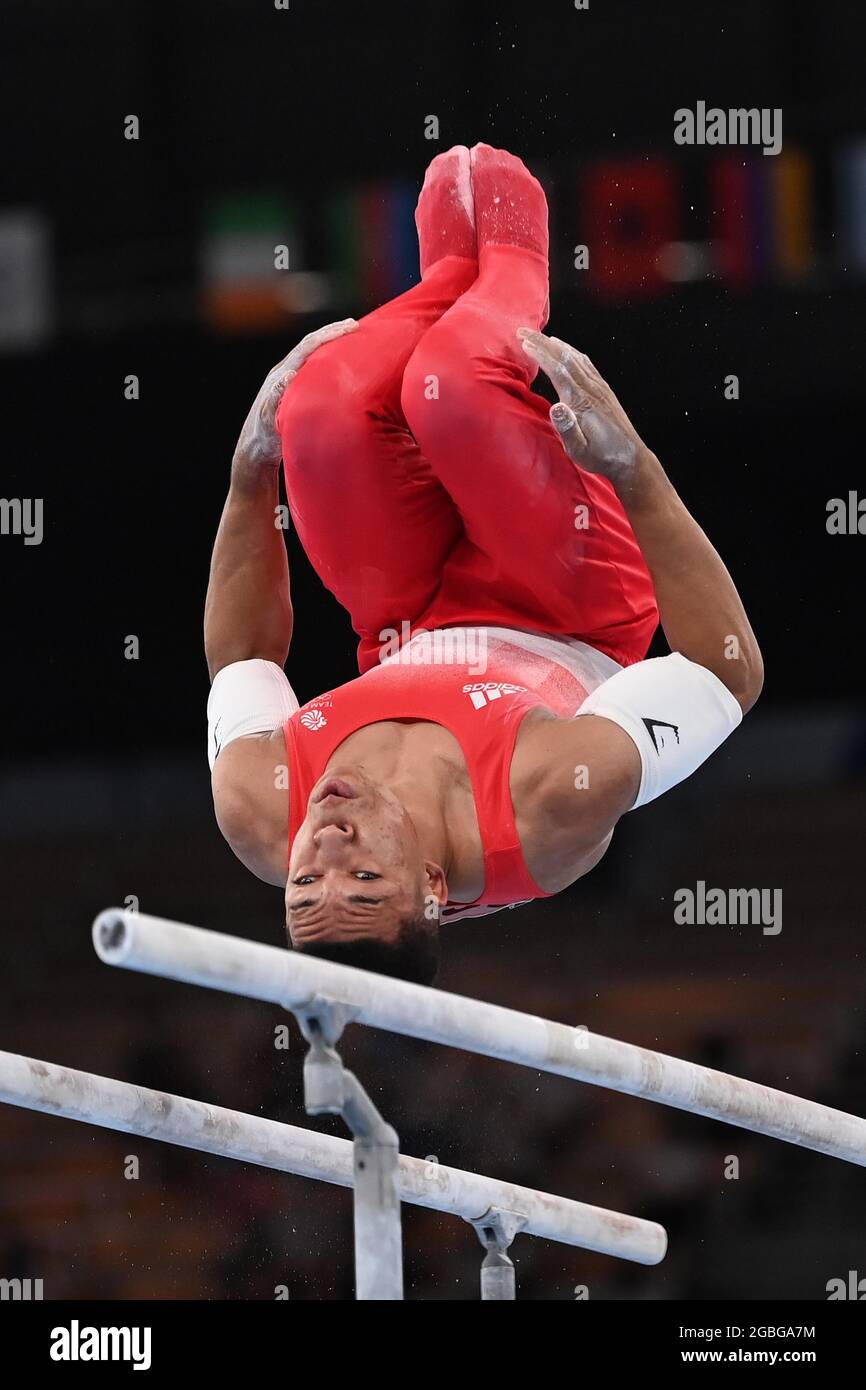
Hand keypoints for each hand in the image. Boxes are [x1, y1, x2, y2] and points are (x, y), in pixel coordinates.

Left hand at [233, 318, 358, 471]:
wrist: (255, 449)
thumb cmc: (263, 437)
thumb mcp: (268, 418)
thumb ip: (275, 396)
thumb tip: (288, 374)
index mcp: (280, 375)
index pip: (307, 347)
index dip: (328, 335)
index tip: (349, 328)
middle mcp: (284, 372)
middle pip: (310, 344)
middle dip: (332, 332)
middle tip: (354, 324)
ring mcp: (289, 380)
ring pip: (312, 354)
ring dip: (330, 343)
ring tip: (351, 335)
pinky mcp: (295, 390)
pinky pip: (314, 369)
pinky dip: (328, 359)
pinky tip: (340, 361)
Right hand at [518, 328, 651, 487]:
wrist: (629, 458)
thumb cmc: (600, 456)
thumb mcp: (579, 450)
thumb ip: (567, 429)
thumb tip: (556, 407)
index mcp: (581, 402)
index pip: (558, 370)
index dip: (541, 354)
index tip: (524, 342)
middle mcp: (591, 389)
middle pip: (565, 358)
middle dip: (543, 342)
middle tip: (523, 331)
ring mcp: (599, 388)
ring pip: (576, 358)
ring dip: (557, 344)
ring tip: (541, 336)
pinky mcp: (604, 391)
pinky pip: (587, 365)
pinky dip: (572, 353)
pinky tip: (567, 351)